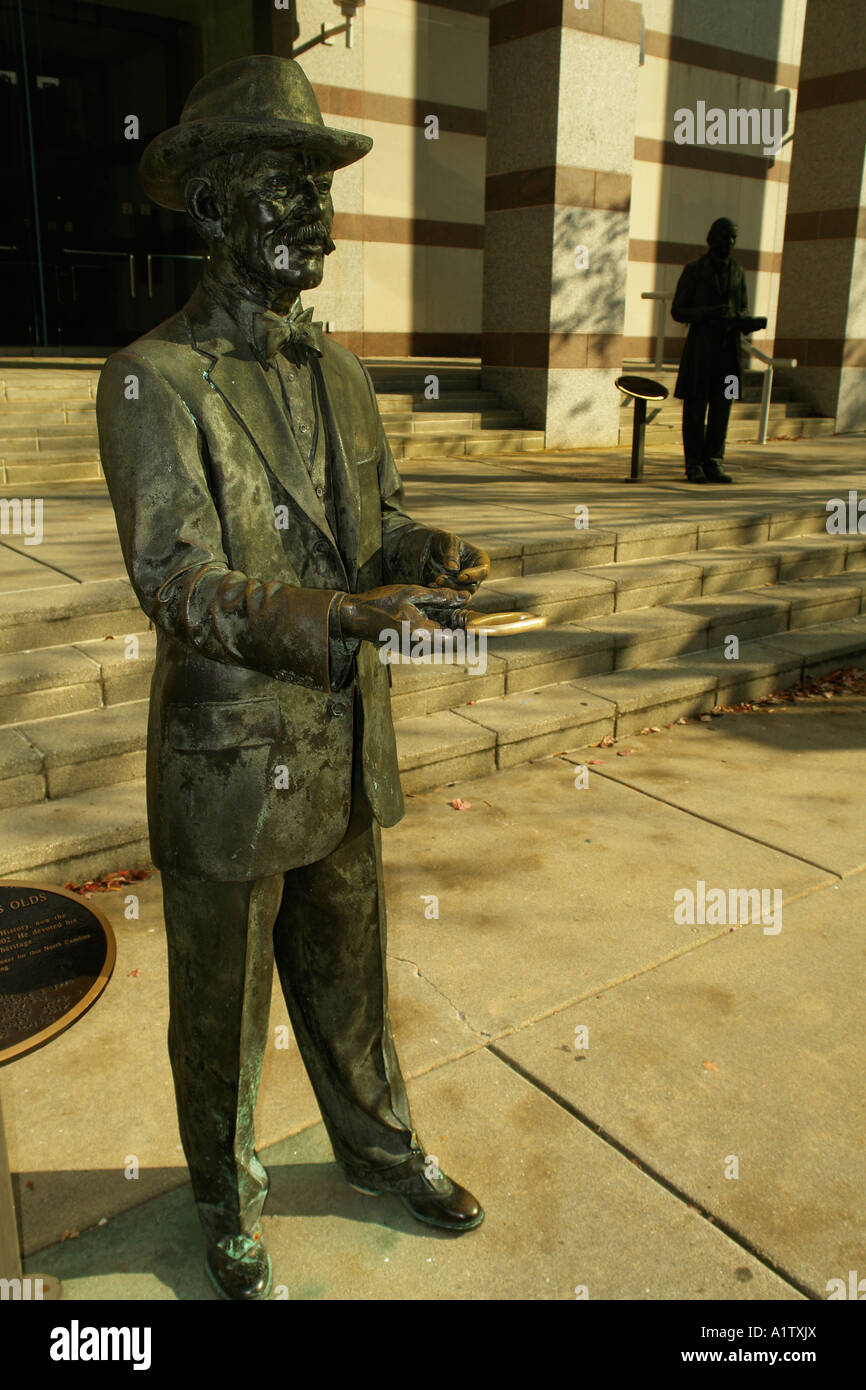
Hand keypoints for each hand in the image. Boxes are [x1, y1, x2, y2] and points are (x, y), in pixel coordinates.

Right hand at [339, 584, 470, 644]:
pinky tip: (441, 616)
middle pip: (456, 644)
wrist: (355, 617)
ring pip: (446, 644)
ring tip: (457, 612)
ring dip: (455, 630)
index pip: (460, 639)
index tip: (486, 620)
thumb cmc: (380, 602)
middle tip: (471, 612)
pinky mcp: (412, 650)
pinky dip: (443, 631)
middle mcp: (421, 648)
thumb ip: (441, 596)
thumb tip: (465, 597)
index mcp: (423, 634)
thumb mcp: (412, 593)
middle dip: (467, 629)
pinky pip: (434, 643)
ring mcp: (416, 652)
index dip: (476, 630)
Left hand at [422, 531, 489, 593]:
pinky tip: (430, 586)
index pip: (483, 571)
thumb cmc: (443, 541)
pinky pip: (449, 597)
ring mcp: (463, 586)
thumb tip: (453, 569)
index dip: (473, 576)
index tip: (460, 576)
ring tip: (434, 581)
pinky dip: (440, 593)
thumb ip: (451, 553)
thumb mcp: (447, 540)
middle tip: (440, 579)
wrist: (428, 549)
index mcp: (479, 561)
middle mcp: (474, 576)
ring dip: (448, 590)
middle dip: (456, 585)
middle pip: (471, 587)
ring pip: (460, 595)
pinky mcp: (452, 592)